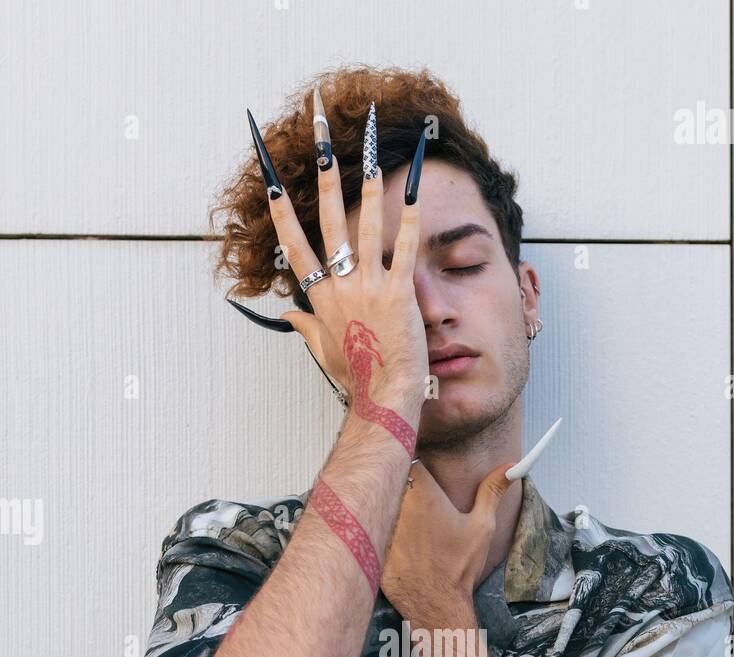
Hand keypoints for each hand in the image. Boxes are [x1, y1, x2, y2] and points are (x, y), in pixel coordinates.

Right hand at [255, 107, 429, 415]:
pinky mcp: (399, 293)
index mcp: (320, 299)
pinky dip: (410, 219)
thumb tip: (287, 313)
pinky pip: (404, 249)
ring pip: (365, 226)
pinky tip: (416, 191)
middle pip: (328, 223)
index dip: (283, 213)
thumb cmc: (355, 378)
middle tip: (320, 141)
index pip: (295, 247)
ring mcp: (369, 288)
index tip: (274, 183)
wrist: (383, 396)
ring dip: (367, 185)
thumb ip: (304, 327)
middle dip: (324, 177)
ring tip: (368, 150)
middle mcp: (341, 287)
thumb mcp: (322, 351)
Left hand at [380, 461, 516, 625]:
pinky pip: (367, 528)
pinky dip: (374, 532)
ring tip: (405, 529)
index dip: (414, 467)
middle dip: (398, 486)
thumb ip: (492, 490)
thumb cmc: (459, 564)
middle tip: (413, 505)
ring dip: (385, 508)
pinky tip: (393, 546)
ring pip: (374, 502)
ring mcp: (378, 524)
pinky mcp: (367, 545)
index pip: (408, 460)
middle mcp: (395, 504)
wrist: (436, 604)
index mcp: (422, 492)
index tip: (423, 480)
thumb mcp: (482, 525)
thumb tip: (512, 465)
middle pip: (388, 479)